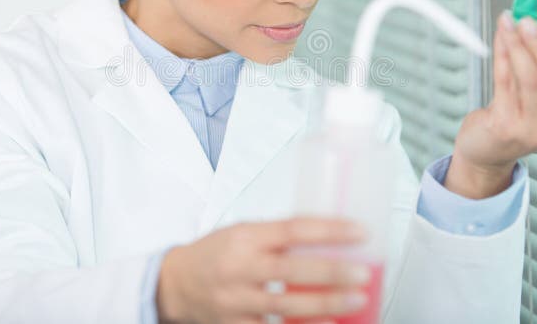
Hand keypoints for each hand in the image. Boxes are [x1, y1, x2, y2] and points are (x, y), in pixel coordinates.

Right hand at [156, 217, 371, 323]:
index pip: (292, 229)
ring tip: (356, 300)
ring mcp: (236, 301)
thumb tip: (329, 236)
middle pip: (291, 270)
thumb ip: (278, 236)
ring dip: (324, 305)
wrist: (173, 284)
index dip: (329, 231)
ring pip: (285, 306)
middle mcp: (239, 268)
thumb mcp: (242, 232)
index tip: (358, 232)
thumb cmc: (214, 253)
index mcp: (245, 237)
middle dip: (331, 272)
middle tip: (363, 272)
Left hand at [448, 11, 536, 197]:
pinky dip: (503, 56)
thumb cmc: (514, 116)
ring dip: (519, 45)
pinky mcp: (507, 128)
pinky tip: (500, 39)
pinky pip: (505, 83)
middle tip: (529, 20)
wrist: (486, 150)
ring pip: (531, 79)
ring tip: (510, 24)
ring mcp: (534, 131)